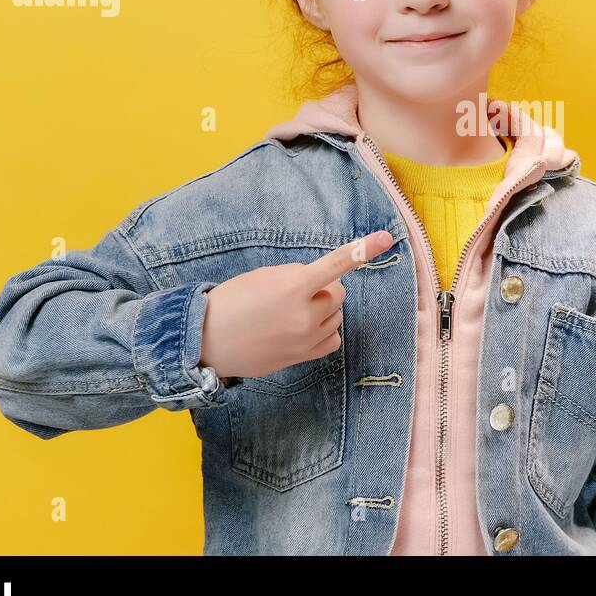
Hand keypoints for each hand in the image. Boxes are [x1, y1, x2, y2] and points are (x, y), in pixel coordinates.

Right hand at [198, 229, 393, 380]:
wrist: (207, 341)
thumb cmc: (231, 302)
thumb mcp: (262, 277)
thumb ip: (294, 276)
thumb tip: (317, 282)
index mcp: (292, 287)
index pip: (335, 264)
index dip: (363, 249)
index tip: (388, 238)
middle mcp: (304, 314)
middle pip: (337, 292)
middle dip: (323, 288)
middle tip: (296, 291)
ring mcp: (305, 339)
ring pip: (336, 315)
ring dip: (323, 309)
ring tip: (293, 312)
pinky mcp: (303, 356)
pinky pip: (332, 338)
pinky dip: (324, 330)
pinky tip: (304, 329)